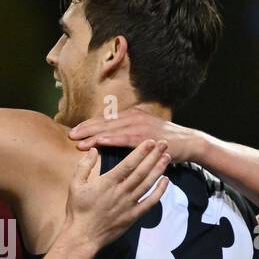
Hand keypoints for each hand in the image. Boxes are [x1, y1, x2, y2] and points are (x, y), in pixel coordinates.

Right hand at [62, 141, 170, 251]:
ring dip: (158, 170)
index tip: (150, 142)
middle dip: (154, 156)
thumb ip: (84, 166)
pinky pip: (150, 202)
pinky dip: (159, 192)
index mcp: (107, 183)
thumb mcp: (75, 185)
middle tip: (165, 144)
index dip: (141, 152)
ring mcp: (129, 204)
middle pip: (142, 171)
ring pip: (148, 184)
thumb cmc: (77, 210)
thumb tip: (93, 150)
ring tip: (167, 158)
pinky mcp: (133, 216)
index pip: (128, 164)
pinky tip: (166, 181)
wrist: (83, 236)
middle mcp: (121, 192)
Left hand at [68, 108, 207, 162]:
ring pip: (111, 129)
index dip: (89, 125)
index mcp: (131, 115)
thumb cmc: (164, 141)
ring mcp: (139, 125)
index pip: (106, 120)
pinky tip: (97, 142)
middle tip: (70, 135)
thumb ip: (127, 134)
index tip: (74, 131)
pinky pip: (123, 137)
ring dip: (93, 134)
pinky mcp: (145, 136)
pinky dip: (109, 139)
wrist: (189, 142)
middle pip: (104, 122)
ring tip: (77, 140)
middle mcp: (133, 117)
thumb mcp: (143, 134)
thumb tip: (110, 140)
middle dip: (86, 128)